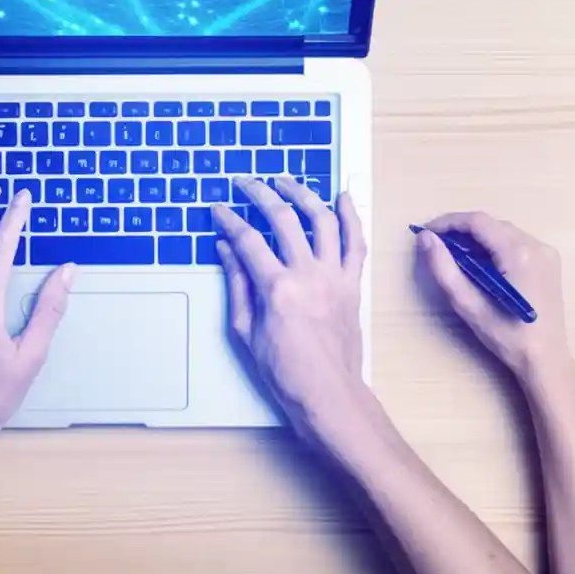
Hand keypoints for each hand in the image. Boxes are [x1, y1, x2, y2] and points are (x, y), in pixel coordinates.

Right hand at [210, 177, 368, 436]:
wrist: (326, 392)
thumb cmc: (282, 370)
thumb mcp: (244, 330)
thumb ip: (237, 283)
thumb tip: (226, 248)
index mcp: (276, 289)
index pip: (248, 241)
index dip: (229, 221)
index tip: (218, 209)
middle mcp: (308, 275)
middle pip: (284, 219)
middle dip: (261, 194)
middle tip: (246, 183)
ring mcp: (334, 276)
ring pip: (323, 220)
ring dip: (304, 194)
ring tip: (287, 181)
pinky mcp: (352, 284)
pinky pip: (356, 242)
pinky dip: (351, 216)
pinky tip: (342, 197)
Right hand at [417, 212, 571, 384]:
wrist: (545, 358)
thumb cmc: (506, 336)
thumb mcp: (468, 304)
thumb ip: (444, 268)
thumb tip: (426, 238)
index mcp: (519, 253)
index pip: (478, 222)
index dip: (449, 222)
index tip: (427, 232)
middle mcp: (536, 245)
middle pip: (492, 225)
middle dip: (462, 231)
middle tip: (438, 246)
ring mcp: (547, 253)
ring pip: (504, 232)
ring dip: (478, 239)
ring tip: (456, 256)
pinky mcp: (550, 263)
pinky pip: (517, 243)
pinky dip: (495, 247)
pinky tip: (482, 265)